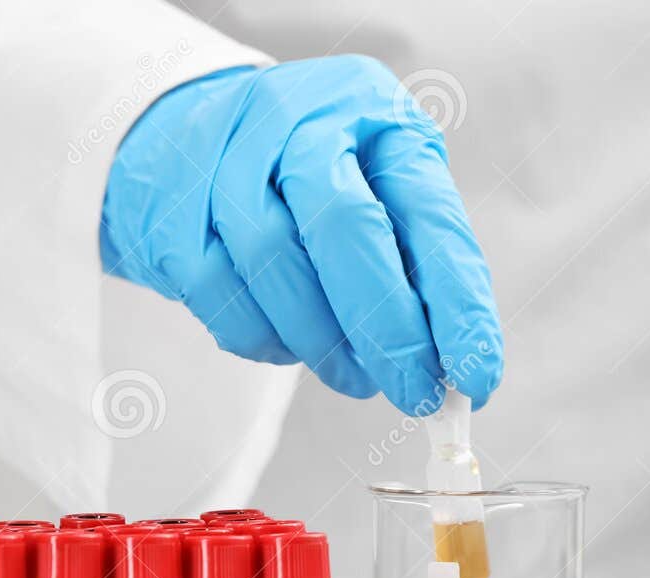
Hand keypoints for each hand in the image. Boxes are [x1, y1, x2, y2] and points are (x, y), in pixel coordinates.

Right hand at [100, 57, 502, 415]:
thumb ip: (420, 259)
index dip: (458, 304)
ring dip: (324, 344)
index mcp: (372, 112)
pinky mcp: (172, 211)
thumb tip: (459, 364)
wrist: (181, 134)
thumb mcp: (379, 182)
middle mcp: (297, 119)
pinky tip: (290, 346)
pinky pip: (221, 296)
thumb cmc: (309, 175)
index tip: (478, 377)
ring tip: (355, 376)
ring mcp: (224, 159)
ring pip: (276, 265)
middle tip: (415, 392)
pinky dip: (265, 341)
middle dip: (388, 331)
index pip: (429, 214)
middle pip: (347, 230)